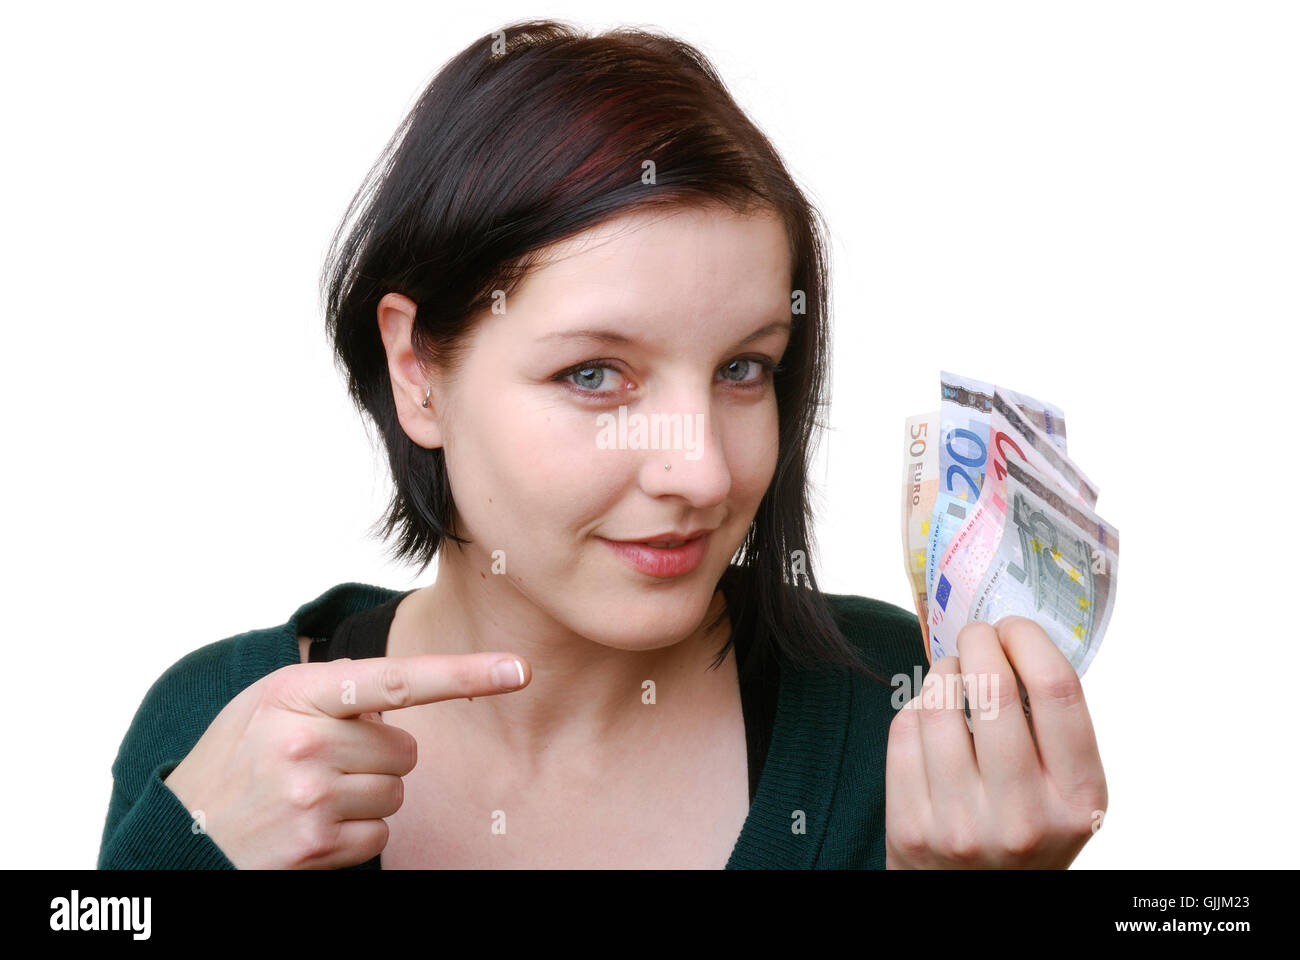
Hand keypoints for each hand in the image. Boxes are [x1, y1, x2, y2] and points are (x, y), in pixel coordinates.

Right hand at [163, 652, 530, 868]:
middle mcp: (306, 742)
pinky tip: (311, 827)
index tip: (518, 669)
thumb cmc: (236, 758)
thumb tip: (403, 699)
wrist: (181, 834)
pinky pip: (380, 835)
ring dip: (365, 797)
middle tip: (321, 764)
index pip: (399, 680)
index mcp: (297, 693)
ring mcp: (312, 797)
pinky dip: (355, 834)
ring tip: (310, 795)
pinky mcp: (317, 846)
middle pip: (404, 749)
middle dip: (375, 758)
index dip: (465, 674)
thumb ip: (336, 692)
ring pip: (395, 793)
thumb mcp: (272, 703)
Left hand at [884, 616, 1105, 867]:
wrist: (980, 902)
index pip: (1057, 690)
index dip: (1030, 639)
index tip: (1015, 625)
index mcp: (1078, 799)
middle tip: (976, 635)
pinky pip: (903, 733)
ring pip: (937, 705)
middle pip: (992, 688)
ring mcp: (962, 826)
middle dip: (978, 641)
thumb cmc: (1027, 828)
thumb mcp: (1068, 791)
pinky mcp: (911, 830)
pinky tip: (930, 717)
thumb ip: (1055, 727)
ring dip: (943, 673)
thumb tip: (1013, 638)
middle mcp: (1024, 817)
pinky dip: (915, 710)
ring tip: (952, 674)